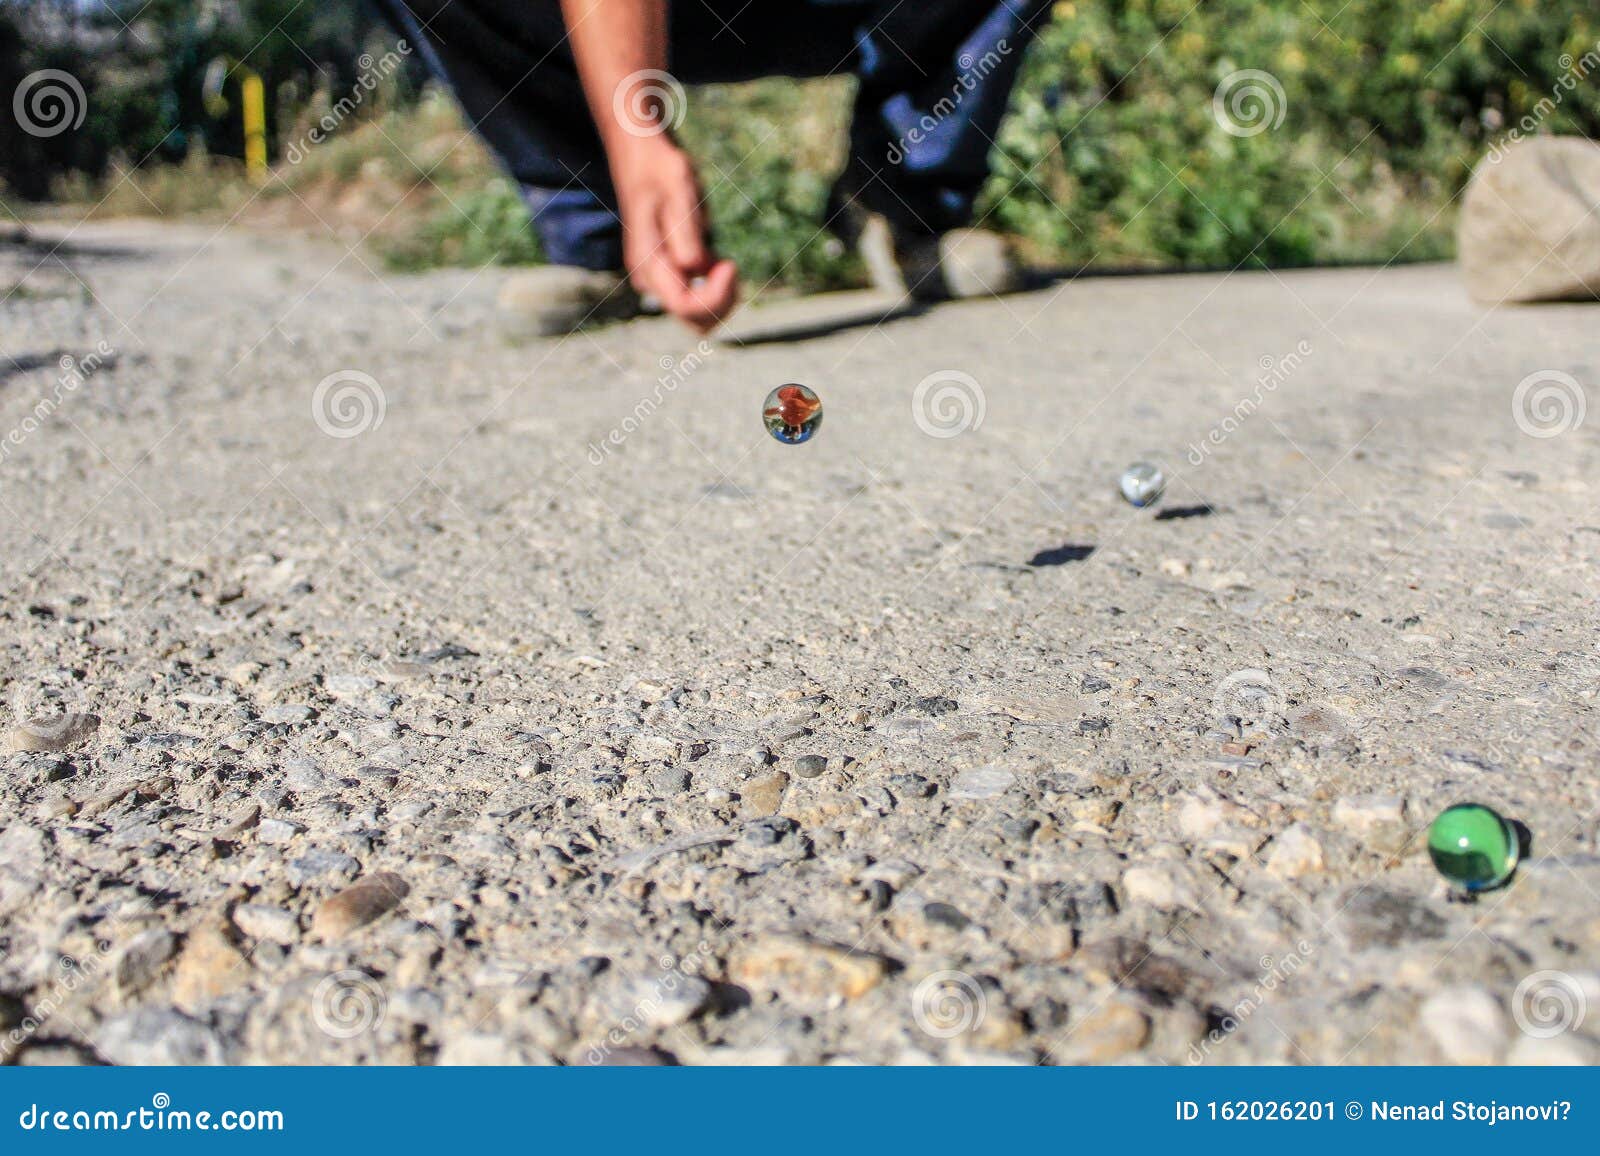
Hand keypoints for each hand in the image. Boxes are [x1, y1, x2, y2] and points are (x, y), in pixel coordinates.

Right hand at [611, 137, 737, 331]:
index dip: (715, 296)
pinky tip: (720, 263)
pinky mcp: (670, 273)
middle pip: (694, 320)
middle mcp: (651, 278)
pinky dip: (716, 290)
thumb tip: (696, 268)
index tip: (730, 263)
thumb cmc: (660, 169)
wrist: (640, 156)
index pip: (685, 305)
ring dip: (722, 298)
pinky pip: (697, 299)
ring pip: (699, 315)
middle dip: (722, 302)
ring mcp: (660, 279)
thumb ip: (686, 232)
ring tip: (726, 262)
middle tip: (730, 265)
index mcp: (649, 262)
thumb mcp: (679, 189)